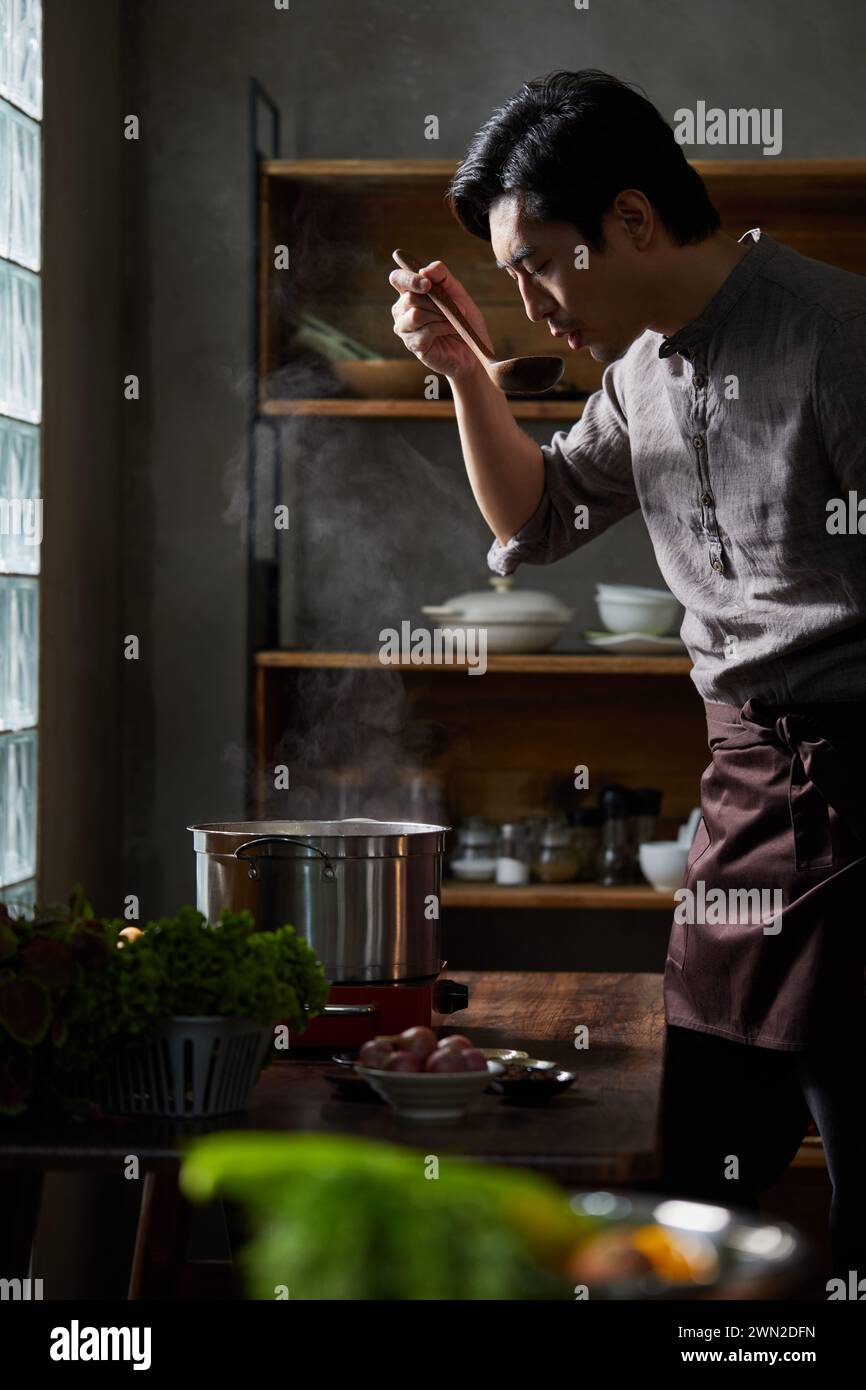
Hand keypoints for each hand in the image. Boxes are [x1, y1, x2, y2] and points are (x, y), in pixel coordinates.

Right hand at [389, 259, 488, 382]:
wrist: (473, 348)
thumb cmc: (463, 319)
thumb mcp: (456, 291)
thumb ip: (442, 276)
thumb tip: (424, 270)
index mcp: (409, 293)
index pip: (397, 278)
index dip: (409, 278)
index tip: (427, 284)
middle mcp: (402, 311)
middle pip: (410, 298)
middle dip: (436, 302)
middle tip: (454, 308)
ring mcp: (405, 329)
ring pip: (415, 315)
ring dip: (439, 315)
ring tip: (453, 320)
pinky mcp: (413, 345)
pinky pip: (425, 331)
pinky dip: (442, 328)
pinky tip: (451, 329)